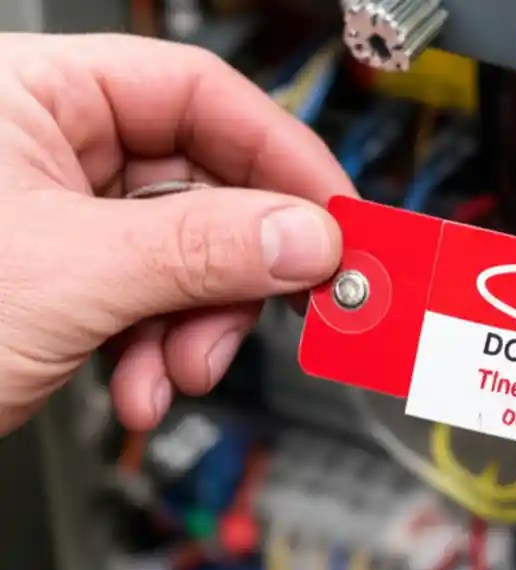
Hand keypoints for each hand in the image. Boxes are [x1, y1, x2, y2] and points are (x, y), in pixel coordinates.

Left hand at [0, 33, 354, 434]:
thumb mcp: (68, 275)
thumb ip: (203, 249)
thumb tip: (306, 233)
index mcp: (32, 94)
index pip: (196, 94)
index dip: (279, 155)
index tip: (336, 217)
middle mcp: (47, 146)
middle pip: (203, 183)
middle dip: (236, 267)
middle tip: (279, 307)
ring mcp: (57, 217)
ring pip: (185, 254)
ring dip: (201, 325)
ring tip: (181, 369)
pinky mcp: (63, 280)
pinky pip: (153, 300)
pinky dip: (164, 349)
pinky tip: (147, 384)